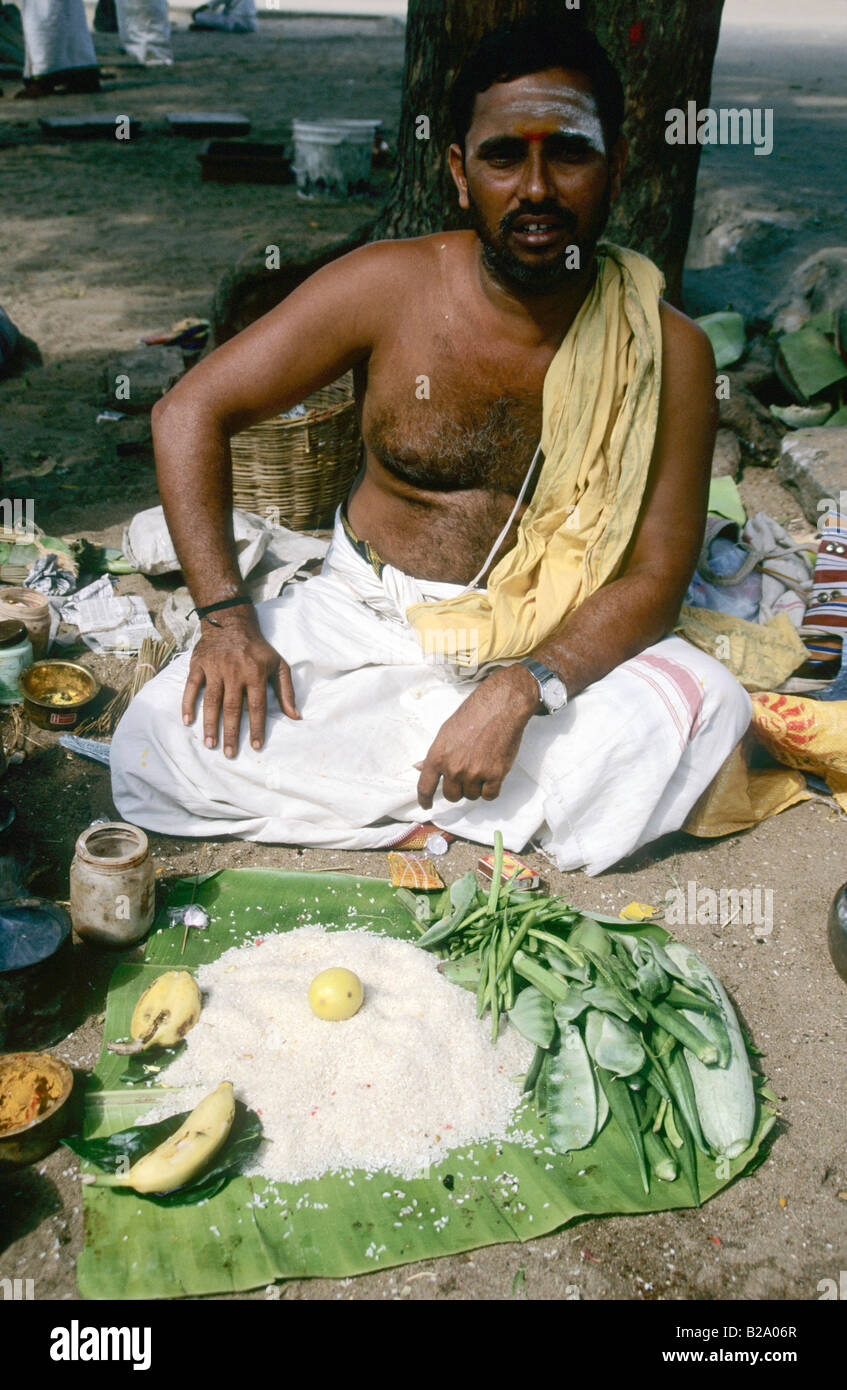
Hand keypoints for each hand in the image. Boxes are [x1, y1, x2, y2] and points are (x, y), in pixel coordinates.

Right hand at [182, 608, 298, 756]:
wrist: (231, 623)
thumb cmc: (258, 649)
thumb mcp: (278, 665)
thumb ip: (287, 691)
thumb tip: (296, 716)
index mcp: (256, 673)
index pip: (257, 706)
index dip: (257, 728)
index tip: (256, 747)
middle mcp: (235, 672)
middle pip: (232, 708)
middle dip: (231, 733)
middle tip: (229, 753)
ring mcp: (215, 668)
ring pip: (211, 700)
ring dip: (210, 724)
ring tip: (210, 744)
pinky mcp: (199, 665)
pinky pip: (191, 686)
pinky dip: (188, 703)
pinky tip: (188, 721)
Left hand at [416, 665, 539, 809]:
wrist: (499, 708)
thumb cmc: (472, 715)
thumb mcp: (445, 732)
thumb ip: (434, 754)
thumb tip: (418, 766)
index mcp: (437, 756)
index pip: (425, 787)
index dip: (424, 800)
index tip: (427, 806)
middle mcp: (453, 768)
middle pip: (452, 795)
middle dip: (458, 789)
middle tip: (467, 774)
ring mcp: (474, 773)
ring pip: (472, 795)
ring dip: (476, 787)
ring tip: (482, 766)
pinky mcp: (494, 775)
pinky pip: (490, 795)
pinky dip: (491, 789)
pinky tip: (493, 775)